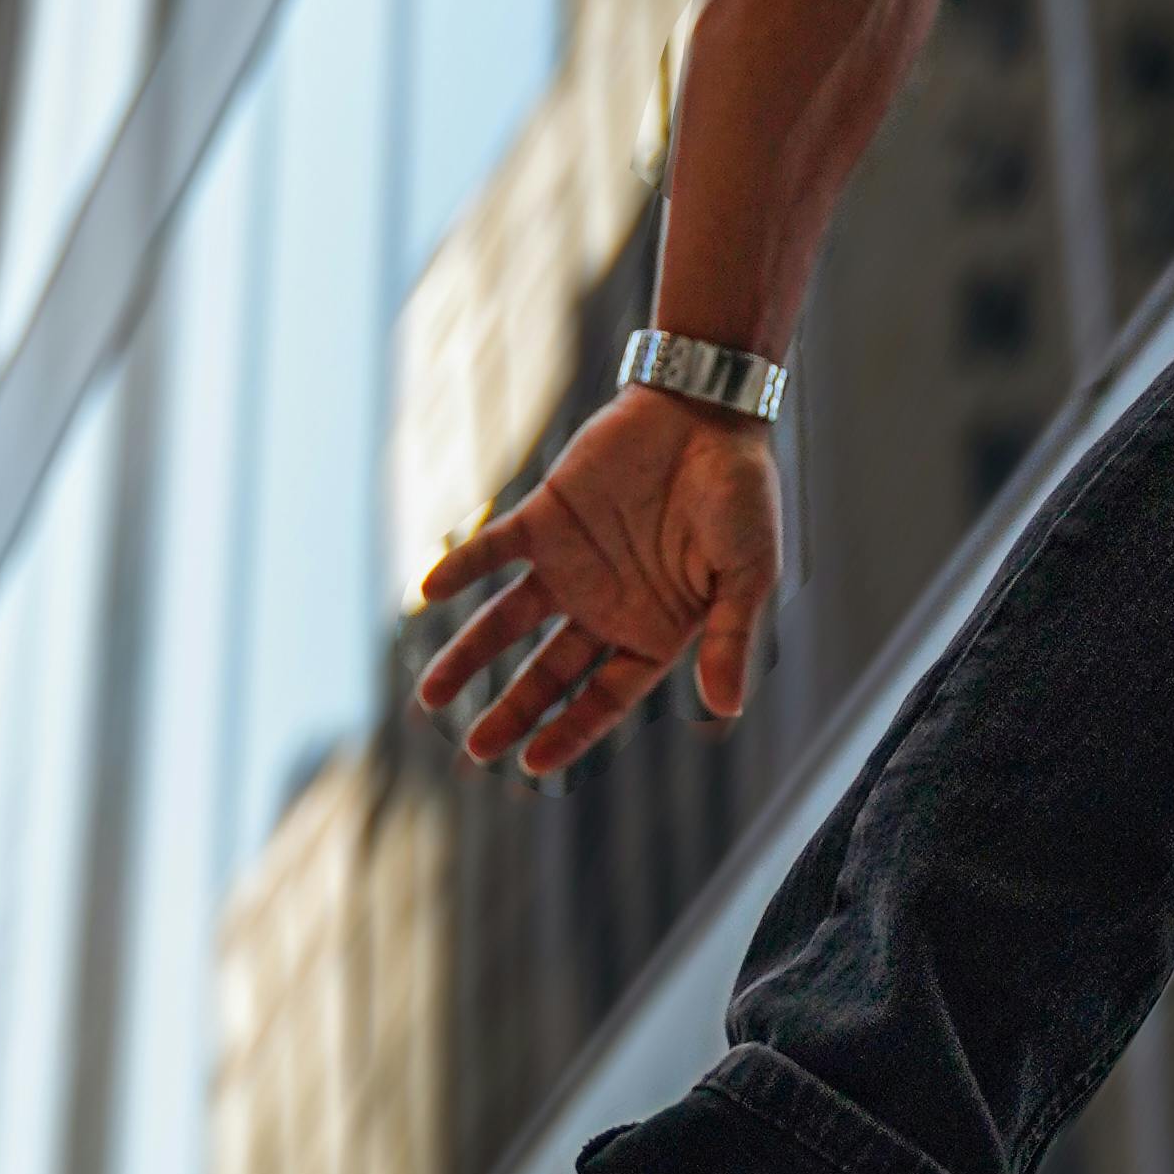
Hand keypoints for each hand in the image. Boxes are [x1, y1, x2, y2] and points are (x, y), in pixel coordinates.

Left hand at [411, 385, 779, 778]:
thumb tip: (725, 708)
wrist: (706, 410)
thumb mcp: (746, 571)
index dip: (570, 731)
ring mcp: (571, 564)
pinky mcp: (545, 517)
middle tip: (475, 749)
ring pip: (509, 622)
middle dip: (512, 711)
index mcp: (656, 630)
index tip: (532, 763)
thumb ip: (730, 636)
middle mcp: (606, 606)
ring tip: (429, 696)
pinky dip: (461, 569)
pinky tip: (427, 592)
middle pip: (548, 674)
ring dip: (469, 655)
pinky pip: (493, 550)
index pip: (604, 697)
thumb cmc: (740, 494)